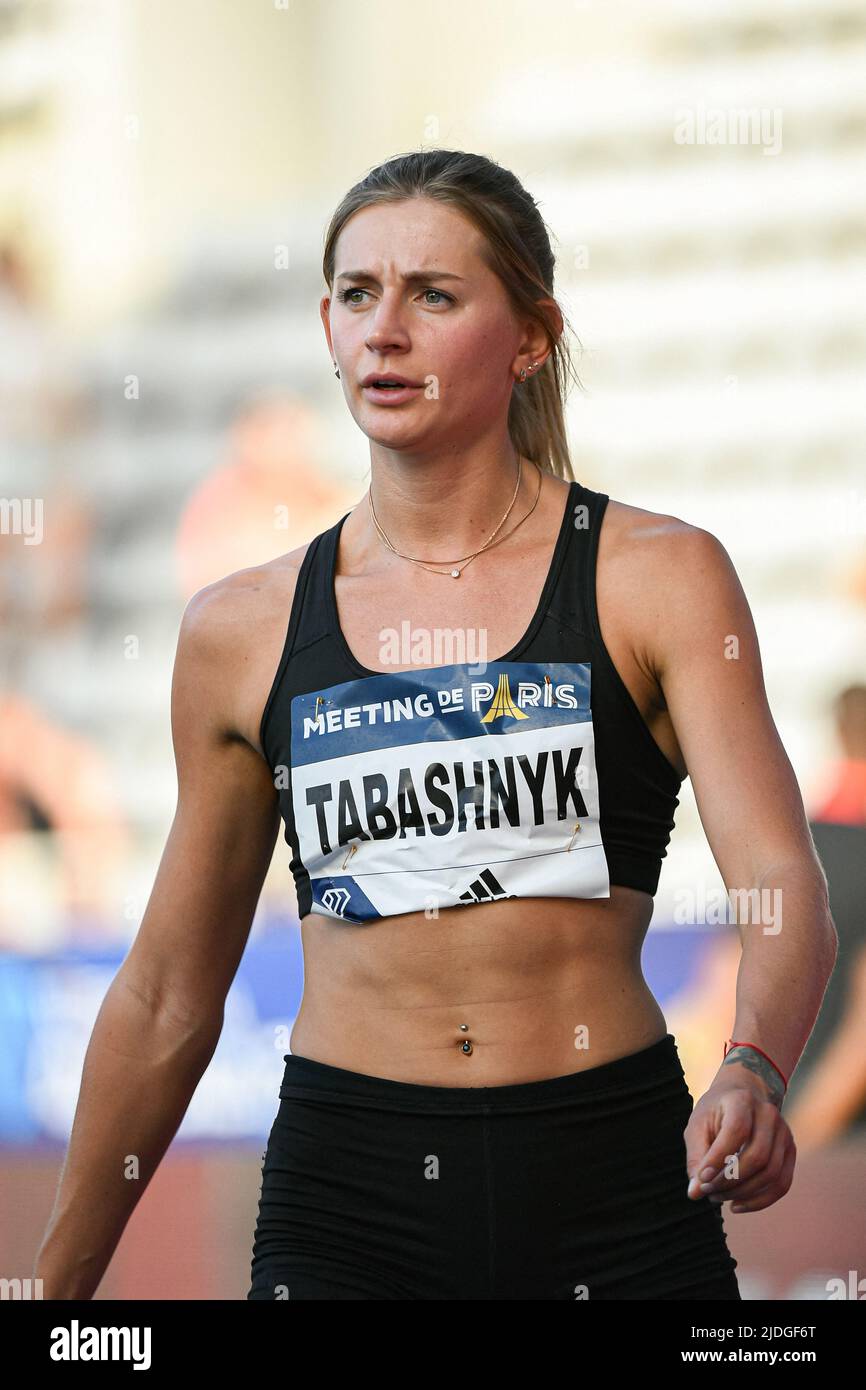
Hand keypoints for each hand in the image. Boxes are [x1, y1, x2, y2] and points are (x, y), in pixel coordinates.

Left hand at [684, 1063, 795, 1213]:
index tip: (701, 1179)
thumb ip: (696, 1158)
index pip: (736, 1131)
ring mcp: (784, 1133)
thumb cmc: (716, 1112)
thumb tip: (695, 1193)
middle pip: (757, 1157)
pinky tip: (737, 1205)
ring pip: (771, 1174)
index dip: (719, 1159)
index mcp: (742, 1100)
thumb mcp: (698, 1126)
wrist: (743, 1094)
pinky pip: (782, 1184)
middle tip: (707, 1191)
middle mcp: (769, 1115)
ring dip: (743, 1193)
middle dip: (730, 1181)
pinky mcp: (790, 1151)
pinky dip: (760, 1201)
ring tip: (718, 1196)